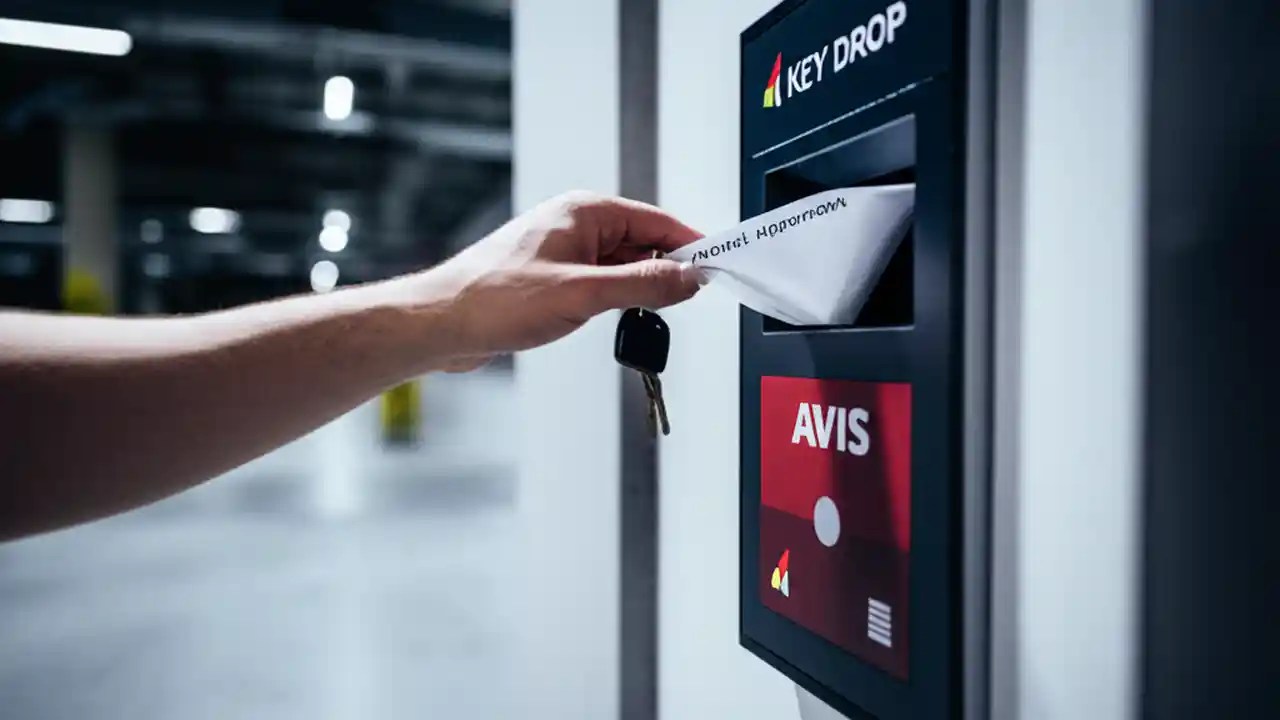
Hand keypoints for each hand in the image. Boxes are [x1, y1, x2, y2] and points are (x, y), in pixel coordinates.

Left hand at [423, 191, 703, 367]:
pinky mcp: (553, 278)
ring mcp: (564, 251)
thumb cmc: (494, 299)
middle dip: (664, 273)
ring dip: (636, 291)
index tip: (715, 269)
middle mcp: (575, 225)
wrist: (442, 324)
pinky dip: (614, 300)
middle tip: (683, 302)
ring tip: (641, 316)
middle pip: (643, 244)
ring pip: (622, 267)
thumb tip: (687, 278)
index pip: (656, 222)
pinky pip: (600, 283)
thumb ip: (643, 285)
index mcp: (584, 211)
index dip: (690, 246)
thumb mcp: (583, 293)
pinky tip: (611, 320)